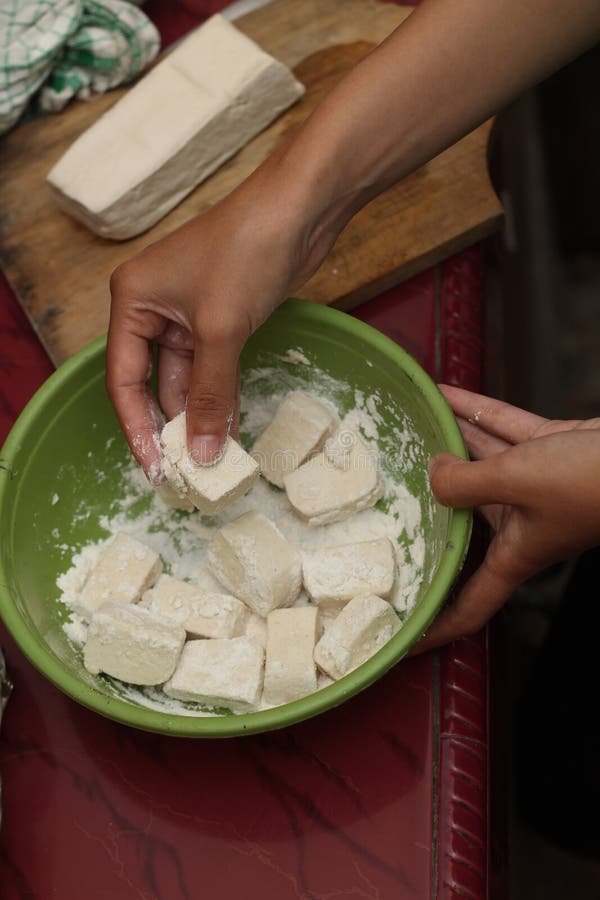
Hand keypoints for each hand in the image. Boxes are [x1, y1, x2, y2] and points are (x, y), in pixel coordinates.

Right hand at [106, 153, 337, 479]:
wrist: (300, 208)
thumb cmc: (247, 251)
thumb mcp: (220, 330)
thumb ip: (209, 394)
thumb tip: (203, 452)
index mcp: (133, 300)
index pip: (123, 378)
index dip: (137, 427)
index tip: (153, 467)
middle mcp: (154, 307)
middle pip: (153, 383)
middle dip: (172, 426)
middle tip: (186, 472)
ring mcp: (189, 314)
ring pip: (187, 379)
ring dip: (199, 417)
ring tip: (212, 461)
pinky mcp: (222, 318)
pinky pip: (214, 370)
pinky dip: (220, 398)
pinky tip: (229, 431)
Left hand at [411, 384, 599, 653]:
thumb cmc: (593, 482)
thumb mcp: (518, 483)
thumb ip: (465, 481)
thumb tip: (433, 471)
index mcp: (516, 554)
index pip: (470, 607)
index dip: (437, 628)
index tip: (402, 640)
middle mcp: (522, 524)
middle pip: (463, 524)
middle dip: (428, 513)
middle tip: (382, 504)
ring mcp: (536, 486)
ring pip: (480, 465)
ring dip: (447, 444)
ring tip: (405, 431)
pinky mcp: (551, 450)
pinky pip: (502, 430)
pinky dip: (475, 412)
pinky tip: (443, 394)